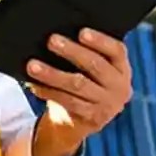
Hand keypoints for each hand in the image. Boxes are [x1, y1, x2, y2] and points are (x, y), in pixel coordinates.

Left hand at [26, 27, 132, 143]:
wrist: (81, 122)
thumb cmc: (85, 83)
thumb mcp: (94, 70)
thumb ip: (88, 53)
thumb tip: (60, 35)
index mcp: (122, 69)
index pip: (117, 51)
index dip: (100, 41)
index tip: (81, 32)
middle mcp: (120, 87)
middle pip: (95, 65)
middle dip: (72, 51)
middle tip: (51, 40)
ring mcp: (107, 105)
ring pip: (78, 85)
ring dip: (53, 74)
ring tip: (33, 65)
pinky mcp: (92, 118)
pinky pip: (67, 101)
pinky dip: (48, 91)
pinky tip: (34, 84)